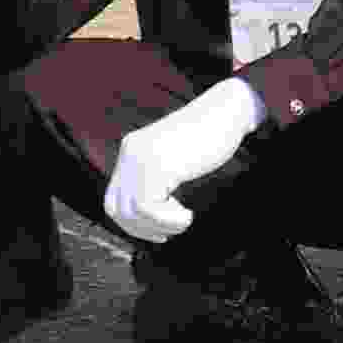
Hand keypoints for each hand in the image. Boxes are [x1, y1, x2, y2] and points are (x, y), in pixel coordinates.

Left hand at [103, 79, 264, 242]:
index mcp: (132, 150)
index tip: (159, 231)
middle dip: (142, 231)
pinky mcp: (157, 165)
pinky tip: (187, 214)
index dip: (132, 225)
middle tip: (168, 232)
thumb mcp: (175, 157)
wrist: (229, 110)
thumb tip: (149, 218)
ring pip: (131, 212)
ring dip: (159, 226)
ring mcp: (141, 158)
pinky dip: (168, 220)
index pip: (113, 200)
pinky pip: (148, 207)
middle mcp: (130, 152)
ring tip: (183, 221)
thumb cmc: (212, 136)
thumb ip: (158, 177)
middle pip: (116, 210)